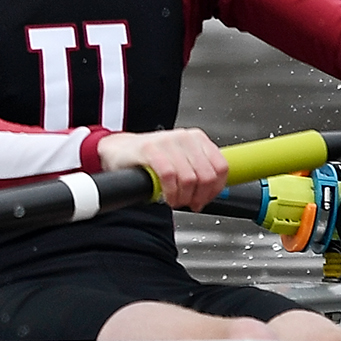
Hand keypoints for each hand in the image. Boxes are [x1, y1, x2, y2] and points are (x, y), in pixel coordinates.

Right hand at [96, 128, 226, 211]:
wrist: (119, 150)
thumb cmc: (150, 158)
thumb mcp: (181, 160)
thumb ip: (198, 171)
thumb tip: (215, 193)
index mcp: (197, 139)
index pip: (221, 167)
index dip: (216, 190)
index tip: (206, 199)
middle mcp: (185, 137)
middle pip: (206, 176)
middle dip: (199, 197)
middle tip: (189, 203)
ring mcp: (168, 141)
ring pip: (189, 179)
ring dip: (182, 197)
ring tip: (174, 200)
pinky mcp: (150, 149)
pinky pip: (169, 176)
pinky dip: (169, 191)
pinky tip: (165, 196)